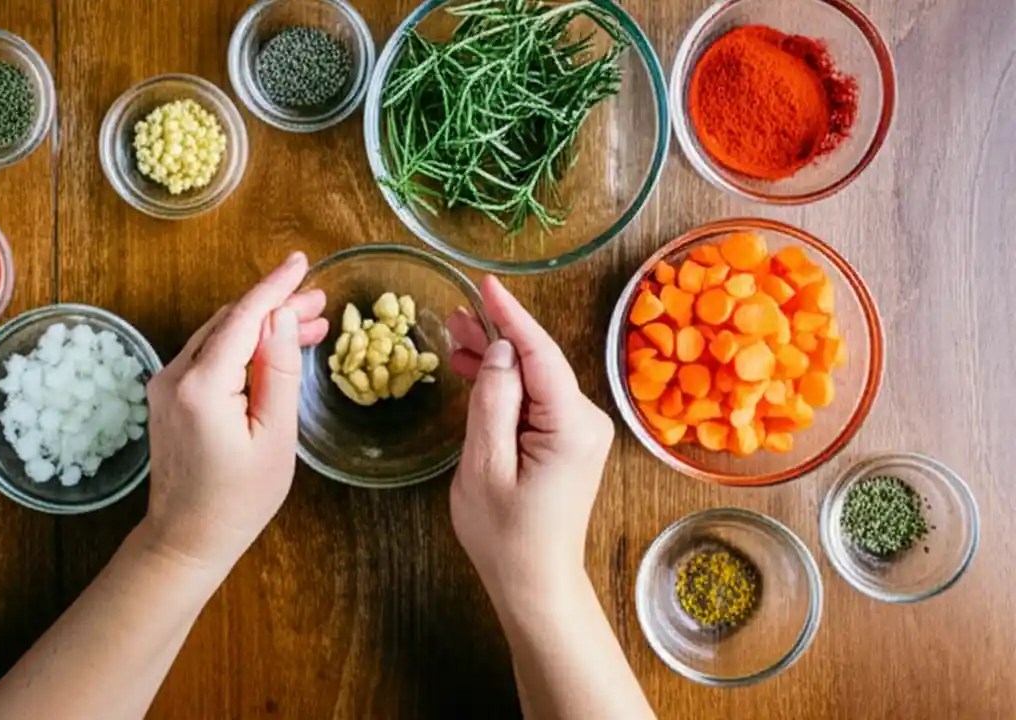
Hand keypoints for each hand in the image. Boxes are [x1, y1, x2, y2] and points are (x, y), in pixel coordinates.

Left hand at [142, 252, 327, 569]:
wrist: (185, 540)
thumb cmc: (238, 498)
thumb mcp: (275, 436)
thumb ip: (279, 372)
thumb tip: (281, 318)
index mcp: (201, 385)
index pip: (243, 318)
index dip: (275, 287)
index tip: (301, 262)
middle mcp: (174, 376)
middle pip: (230, 322)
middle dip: (275, 307)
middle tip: (320, 301)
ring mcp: (165, 385)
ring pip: (219, 337)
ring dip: (261, 326)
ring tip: (308, 323)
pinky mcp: (167, 396)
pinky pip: (209, 357)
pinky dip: (241, 347)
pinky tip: (273, 350)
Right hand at [447, 276, 614, 608]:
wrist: (535, 583)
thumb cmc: (505, 535)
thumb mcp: (485, 466)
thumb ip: (493, 402)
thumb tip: (501, 352)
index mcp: (571, 425)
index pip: (540, 353)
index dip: (511, 315)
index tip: (485, 284)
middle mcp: (585, 421)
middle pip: (538, 361)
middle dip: (497, 334)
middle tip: (452, 313)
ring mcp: (579, 431)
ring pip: (535, 378)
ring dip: (497, 359)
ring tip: (454, 336)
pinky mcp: (568, 441)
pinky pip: (535, 399)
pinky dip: (506, 385)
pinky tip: (476, 370)